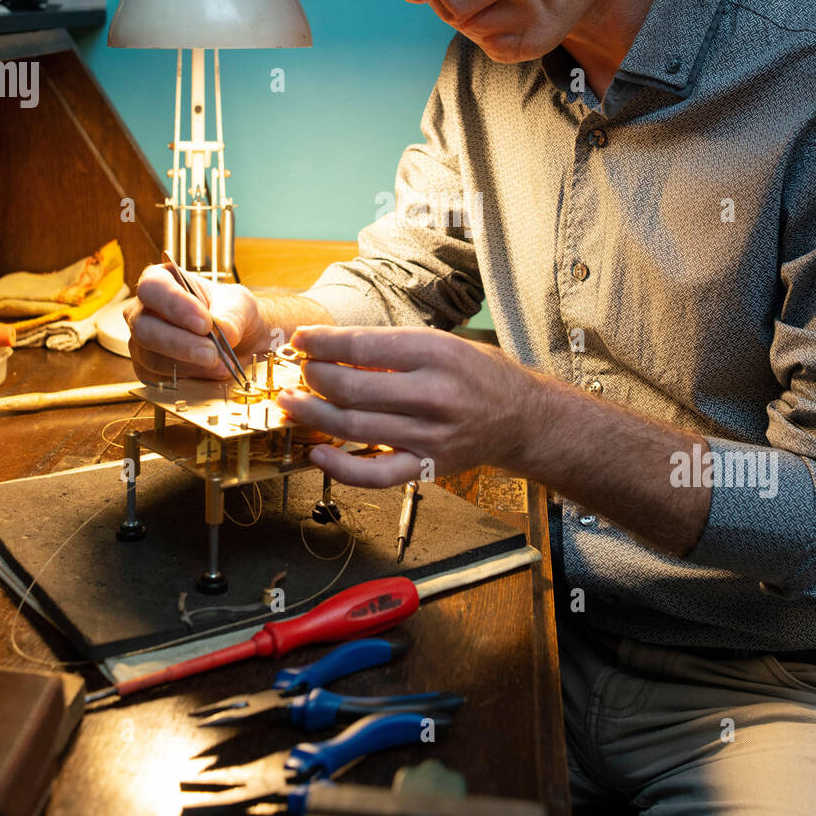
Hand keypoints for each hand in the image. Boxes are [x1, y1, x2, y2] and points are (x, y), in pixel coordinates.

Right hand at [124, 263, 267, 383]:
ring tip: (221, 367)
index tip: (205, 324)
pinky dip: (187, 380)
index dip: (175, 305)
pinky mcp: (148, 371)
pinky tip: (210, 376)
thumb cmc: (232, 313)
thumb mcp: (241, 304)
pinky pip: (157, 380)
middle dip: (181, 344)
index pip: (153, 287)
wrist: (242, 342)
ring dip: (188, 366)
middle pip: (144, 328)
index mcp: (161, 281)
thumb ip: (233, 315)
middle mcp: (143, 311)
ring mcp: (141, 343)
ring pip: (150, 358)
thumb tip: (224, 332)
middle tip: (212, 354)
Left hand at [276, 325, 540, 487]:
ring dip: (313, 416)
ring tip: (292, 404)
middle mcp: (433, 394)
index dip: (322, 344)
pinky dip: (338, 468)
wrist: (523, 419)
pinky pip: (373, 474)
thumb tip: (333, 350)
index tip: (301, 341)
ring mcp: (428, 436)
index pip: (362, 347)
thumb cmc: (479, 375)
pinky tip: (316, 454)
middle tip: (298, 372)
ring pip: (353, 428)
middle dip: (313, 378)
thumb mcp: (443, 344)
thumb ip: (392, 349)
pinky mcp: (426, 466)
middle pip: (351, 389)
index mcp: (437, 354)